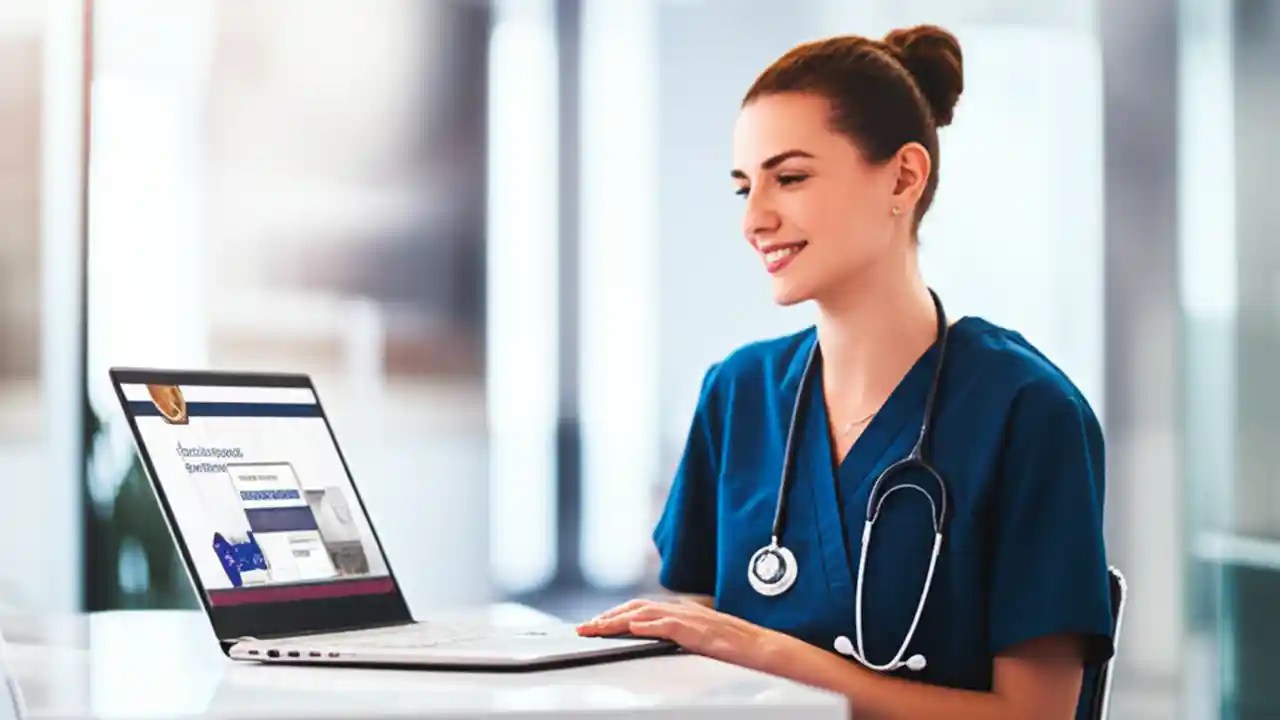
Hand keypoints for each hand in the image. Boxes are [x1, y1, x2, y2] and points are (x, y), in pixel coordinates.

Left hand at [576, 598, 781, 671]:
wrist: (763, 648)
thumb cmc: (736, 647)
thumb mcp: (700, 639)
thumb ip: (679, 635)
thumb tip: (654, 638)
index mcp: (683, 611)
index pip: (642, 608)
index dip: (616, 615)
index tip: (596, 625)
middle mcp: (683, 610)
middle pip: (637, 607)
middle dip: (608, 617)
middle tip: (585, 628)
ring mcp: (690, 619)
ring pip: (645, 613)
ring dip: (618, 620)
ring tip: (597, 627)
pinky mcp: (698, 631)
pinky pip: (668, 625)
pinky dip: (648, 624)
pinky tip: (632, 627)